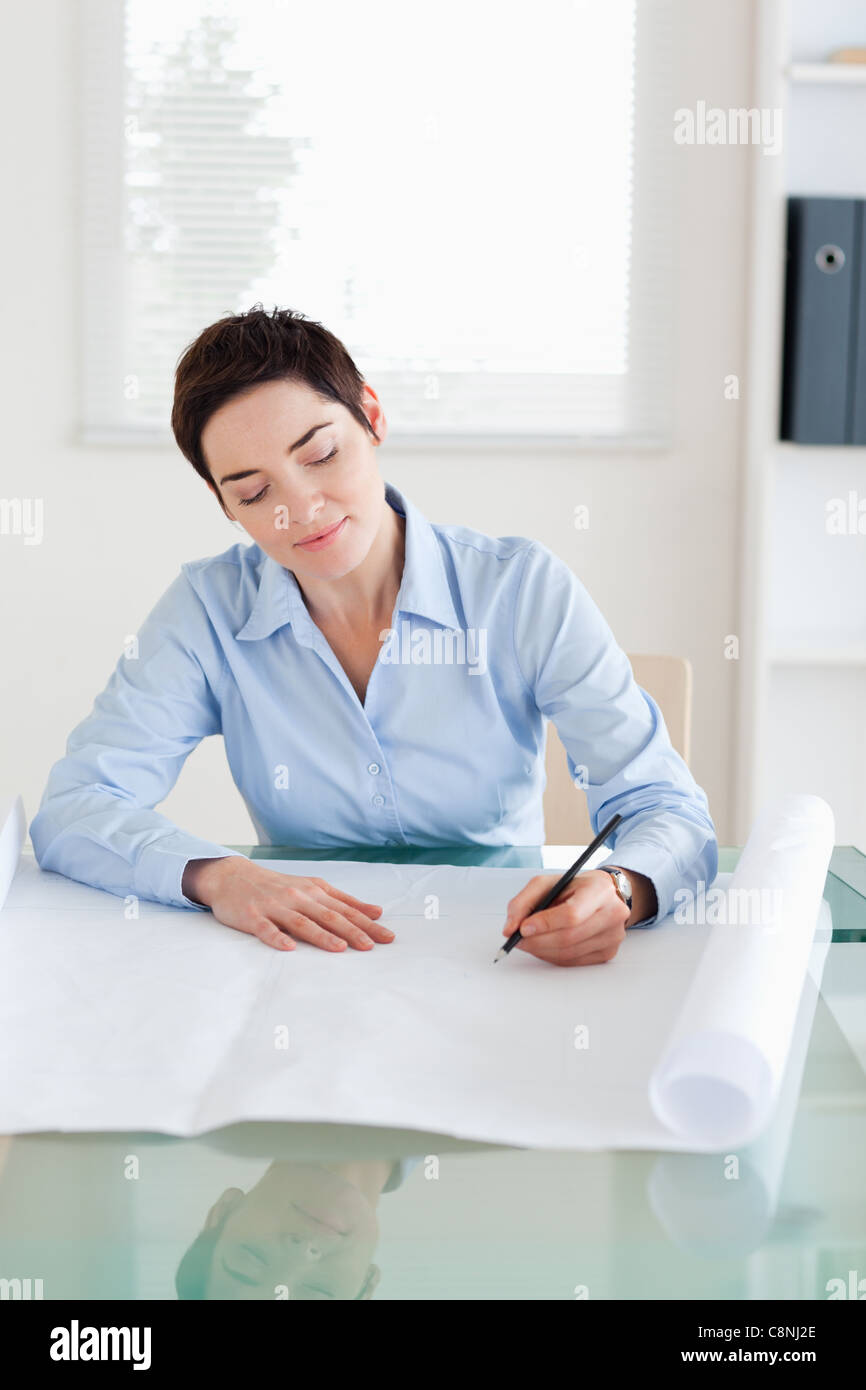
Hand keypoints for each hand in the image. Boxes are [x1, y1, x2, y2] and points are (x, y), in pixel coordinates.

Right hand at [182, 857, 392, 953]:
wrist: (232, 877)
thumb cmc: (277, 886)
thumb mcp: (313, 888)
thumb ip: (344, 901)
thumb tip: (376, 911)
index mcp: (315, 891)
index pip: (346, 910)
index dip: (368, 924)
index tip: (388, 937)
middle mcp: (298, 897)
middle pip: (329, 916)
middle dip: (352, 931)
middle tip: (372, 946)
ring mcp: (275, 907)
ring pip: (302, 922)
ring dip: (322, 935)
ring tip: (340, 947)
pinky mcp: (252, 917)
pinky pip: (266, 929)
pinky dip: (278, 937)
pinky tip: (289, 947)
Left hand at [501, 868, 633, 966]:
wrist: (605, 895)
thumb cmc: (575, 888)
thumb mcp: (547, 883)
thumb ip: (523, 902)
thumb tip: (510, 929)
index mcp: (599, 891)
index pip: (571, 914)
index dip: (545, 924)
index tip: (523, 928)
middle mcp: (612, 914)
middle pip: (569, 937)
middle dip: (537, 941)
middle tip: (517, 939)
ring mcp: (613, 936)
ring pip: (569, 953)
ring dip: (542, 951)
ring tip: (528, 942)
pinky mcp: (608, 952)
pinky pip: (573, 962)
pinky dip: (553, 956)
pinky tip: (544, 947)